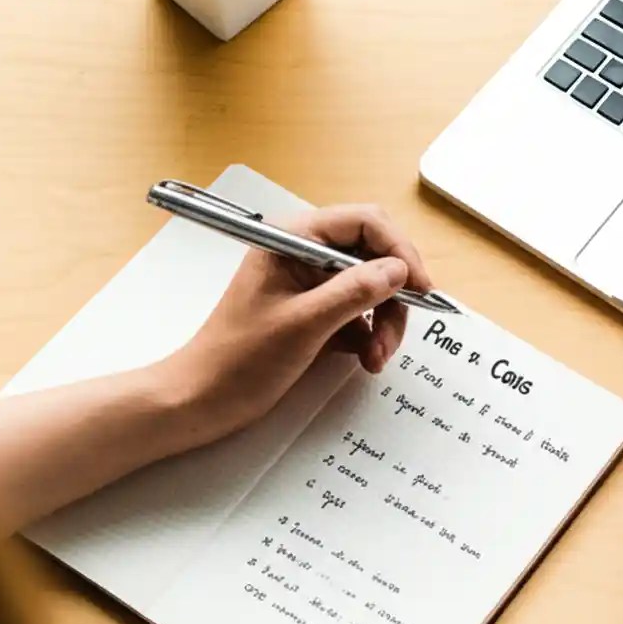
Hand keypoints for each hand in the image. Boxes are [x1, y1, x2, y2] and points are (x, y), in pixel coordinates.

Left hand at [159, 205, 431, 448]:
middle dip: (392, 296)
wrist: (203, 400)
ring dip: (384, 323)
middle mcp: (304, 253)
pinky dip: (369, 337)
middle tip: (394, 334)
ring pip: (372, 289)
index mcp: (293, 238)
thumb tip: (399, 271)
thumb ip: (355, 292)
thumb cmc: (238, 359)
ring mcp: (310, 284)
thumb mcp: (304, 324)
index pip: (364, 223)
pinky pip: (359, 314)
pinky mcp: (315, 312)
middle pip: (374, 257)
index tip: (419, 288)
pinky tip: (364, 359)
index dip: (398, 251)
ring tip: (376, 357)